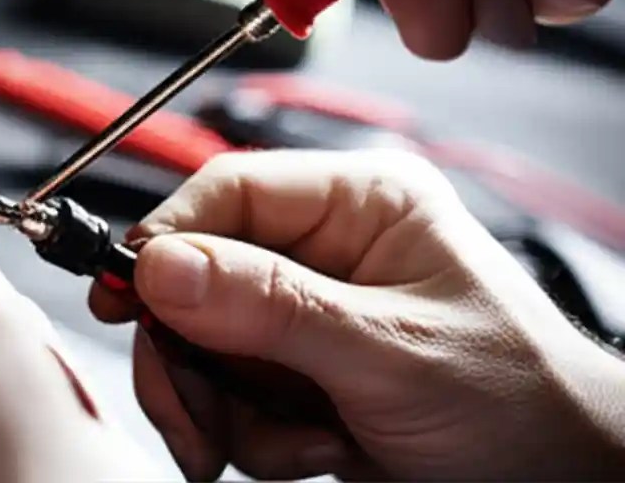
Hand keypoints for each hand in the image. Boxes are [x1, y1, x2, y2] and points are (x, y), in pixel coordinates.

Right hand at [90, 150, 624, 479]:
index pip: (227, 192)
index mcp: (359, 203)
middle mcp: (324, 249)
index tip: (126, 300)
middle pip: (197, 277)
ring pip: (201, 345)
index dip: (166, 241)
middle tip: (195, 418)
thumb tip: (163, 265)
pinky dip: (251, 439)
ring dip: (226, 410)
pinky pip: (226, 395)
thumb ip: (272, 309)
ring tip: (292, 447)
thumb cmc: (517, 403)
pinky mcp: (296, 372)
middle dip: (191, 356)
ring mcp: (305, 314)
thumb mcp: (390, 353)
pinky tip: (314, 452)